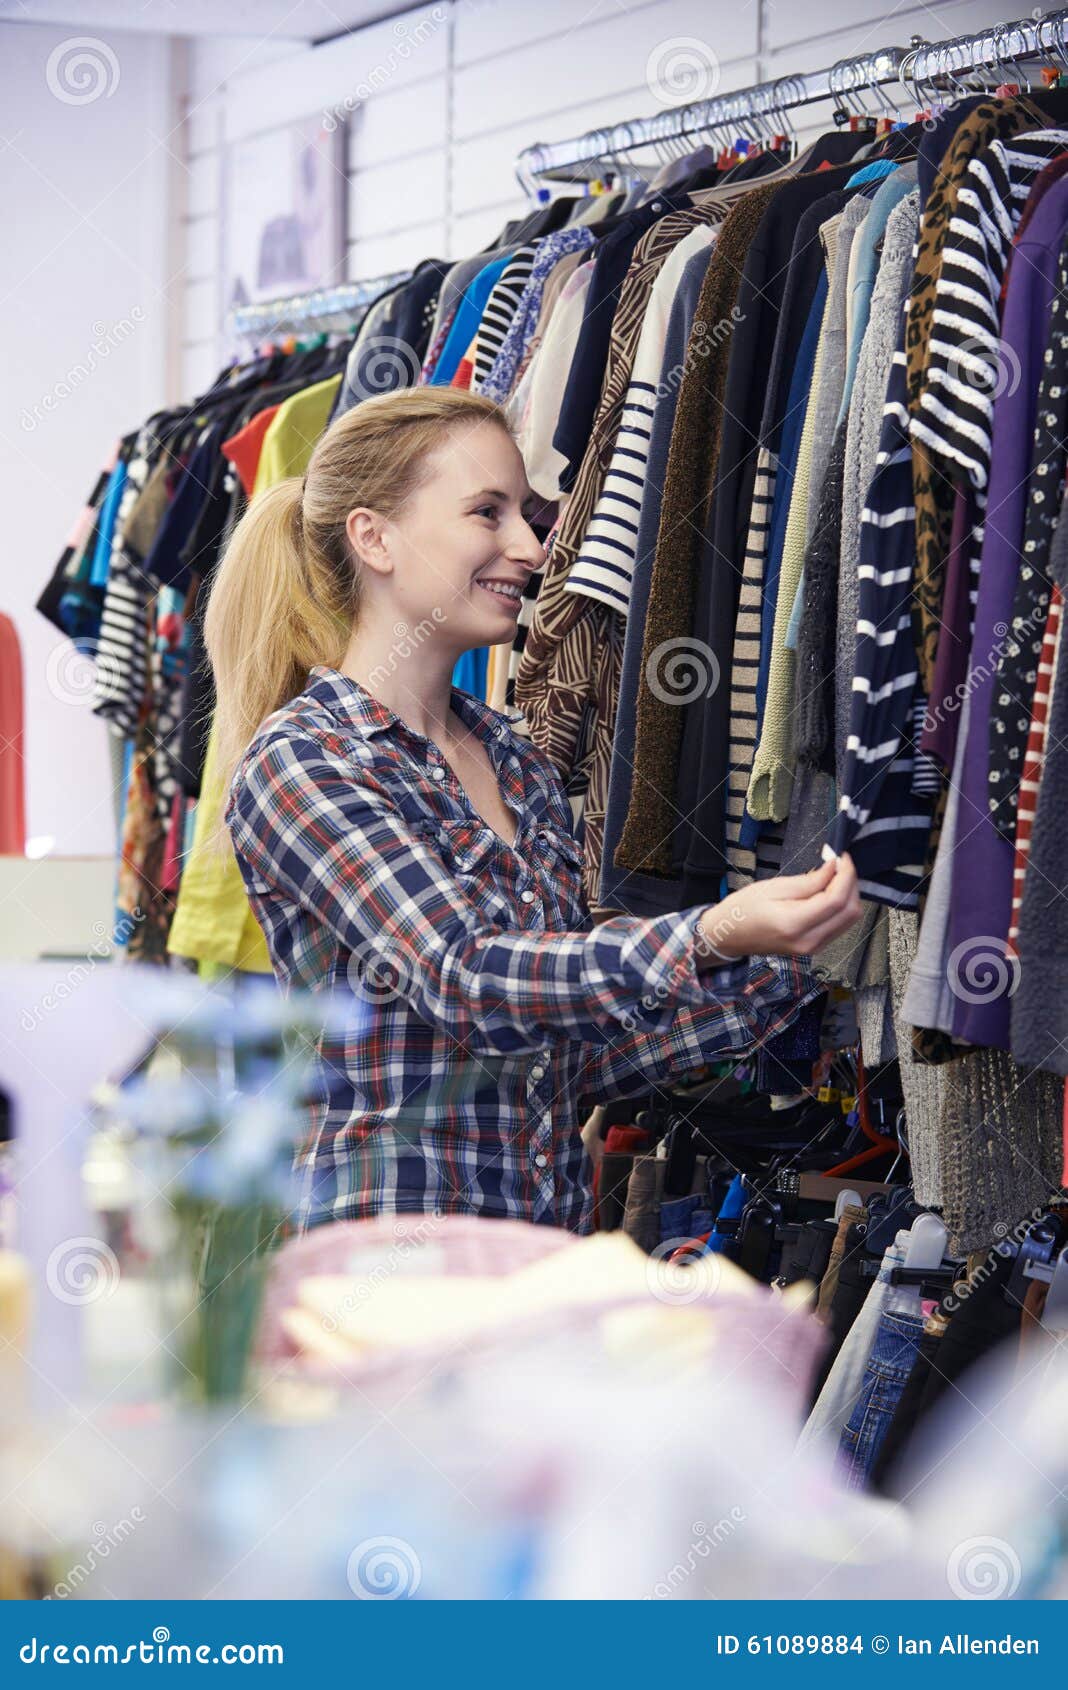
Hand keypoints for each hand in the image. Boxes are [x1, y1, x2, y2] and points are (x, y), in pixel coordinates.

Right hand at [697, 854, 862, 962]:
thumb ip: (809, 880)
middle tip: (839, 865)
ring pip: (849, 919)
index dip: (846, 876)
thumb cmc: (743, 910)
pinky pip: (840, 925)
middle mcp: (808, 941)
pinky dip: (841, 906)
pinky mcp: (815, 947)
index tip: (843, 858)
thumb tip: (834, 868)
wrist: (730, 936)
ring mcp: (813, 947)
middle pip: (850, 911)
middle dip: (851, 884)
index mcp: (794, 924)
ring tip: (833, 877)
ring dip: (848, 894)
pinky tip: (829, 892)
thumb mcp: (773, 887)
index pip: (836, 900)